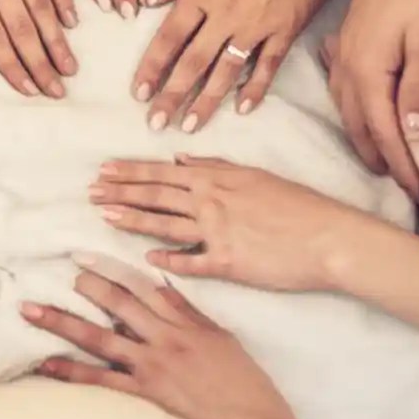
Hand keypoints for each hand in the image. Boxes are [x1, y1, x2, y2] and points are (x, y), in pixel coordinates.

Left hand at [22, 263, 305, 418]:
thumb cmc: (243, 381)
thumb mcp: (220, 338)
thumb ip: (189, 313)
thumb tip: (163, 288)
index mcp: (185, 321)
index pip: (143, 286)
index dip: (111, 269)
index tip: (85, 256)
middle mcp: (166, 337)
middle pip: (118, 304)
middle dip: (87, 286)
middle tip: (58, 270)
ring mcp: (153, 364)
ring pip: (101, 338)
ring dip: (63, 322)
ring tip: (32, 311)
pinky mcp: (146, 393)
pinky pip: (101, 380)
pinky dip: (71, 372)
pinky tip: (46, 363)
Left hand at [89, 156, 385, 290]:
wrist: (328, 236)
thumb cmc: (297, 205)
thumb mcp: (255, 175)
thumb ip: (215, 165)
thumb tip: (180, 157)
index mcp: (217, 178)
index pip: (162, 172)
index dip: (130, 172)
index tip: (104, 171)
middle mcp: (211, 201)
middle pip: (155, 195)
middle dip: (120, 193)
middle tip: (90, 192)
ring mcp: (217, 232)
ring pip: (163, 224)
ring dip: (131, 220)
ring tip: (103, 217)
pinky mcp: (227, 262)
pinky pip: (190, 261)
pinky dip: (168, 260)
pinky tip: (146, 259)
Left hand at [134, 0, 344, 132]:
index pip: (169, 38)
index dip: (152, 68)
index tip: (138, 93)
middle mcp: (225, 16)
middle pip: (192, 63)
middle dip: (171, 96)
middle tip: (155, 124)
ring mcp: (257, 26)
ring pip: (226, 72)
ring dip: (207, 102)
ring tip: (190, 126)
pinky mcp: (285, 30)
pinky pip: (267, 66)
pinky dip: (256, 89)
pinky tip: (243, 109)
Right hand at [333, 0, 418, 201]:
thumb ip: (417, 92)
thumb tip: (412, 136)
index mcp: (367, 69)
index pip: (383, 131)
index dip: (402, 164)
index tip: (418, 191)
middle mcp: (348, 64)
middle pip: (359, 124)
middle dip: (380, 157)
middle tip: (402, 185)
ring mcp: (345, 50)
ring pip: (347, 107)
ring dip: (363, 135)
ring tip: (380, 157)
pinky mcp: (350, 37)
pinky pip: (342, 86)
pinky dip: (352, 109)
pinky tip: (357, 111)